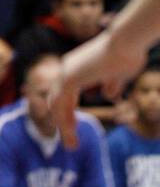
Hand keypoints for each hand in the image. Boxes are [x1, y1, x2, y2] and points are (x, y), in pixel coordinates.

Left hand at [50, 28, 148, 147]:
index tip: (74, 128)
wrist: (127, 41)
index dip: (68, 110)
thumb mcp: (119, 74)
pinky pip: (61, 105)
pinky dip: (64, 121)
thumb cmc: (128, 53)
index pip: (65, 92)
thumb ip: (111, 84)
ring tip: (71, 145)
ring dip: (63, 126)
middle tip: (70, 141)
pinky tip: (72, 134)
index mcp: (77, 66)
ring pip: (57, 105)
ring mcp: (66, 72)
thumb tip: (106, 95)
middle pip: (57, 99)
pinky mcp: (70, 78)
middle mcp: (68, 67)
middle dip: (63, 122)